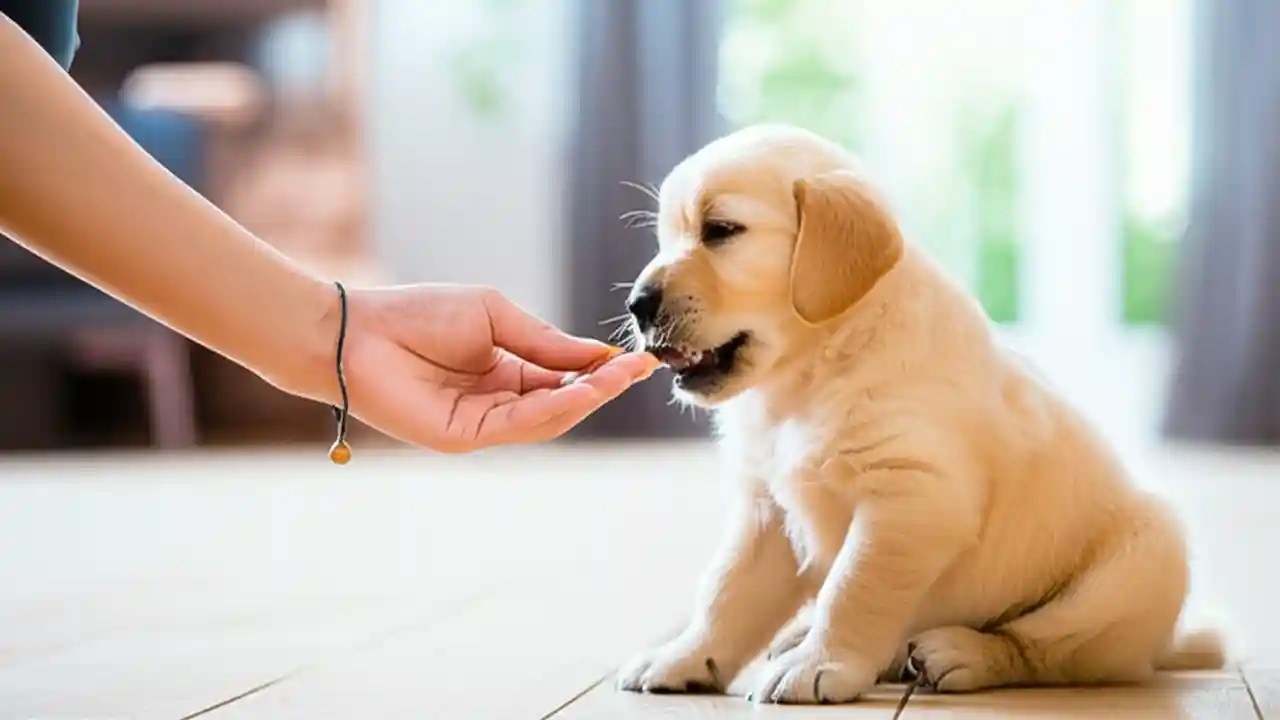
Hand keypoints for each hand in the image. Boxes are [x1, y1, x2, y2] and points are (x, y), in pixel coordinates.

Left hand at [330, 284, 655, 451]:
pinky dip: (550, 409)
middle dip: (602, 387)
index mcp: (504, 371)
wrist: (357, 332)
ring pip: (547, 419)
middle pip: (562, 403)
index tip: (636, 359)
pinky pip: (517, 425)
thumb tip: (594, 356)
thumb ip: (542, 340)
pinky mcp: (464, 436)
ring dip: (585, 400)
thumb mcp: (493, 316)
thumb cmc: (418, 314)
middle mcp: (498, 401)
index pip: (563, 378)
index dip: (599, 371)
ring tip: (617, 377)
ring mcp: (483, 422)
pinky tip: (577, 391)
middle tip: (637, 370)